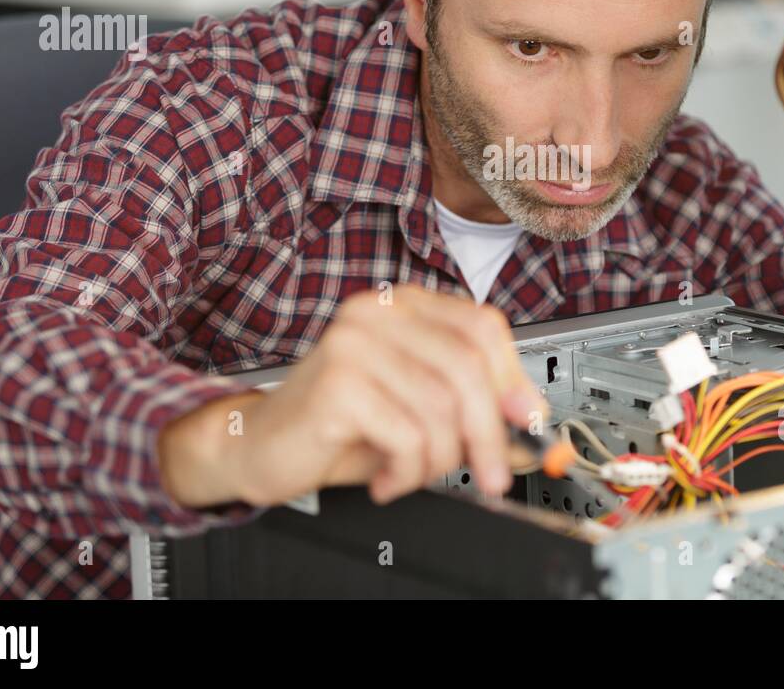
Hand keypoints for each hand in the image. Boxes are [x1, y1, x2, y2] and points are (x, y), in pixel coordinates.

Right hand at [158, 284, 547, 508]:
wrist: (256, 444)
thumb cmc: (336, 424)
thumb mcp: (415, 408)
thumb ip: (470, 402)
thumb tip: (528, 416)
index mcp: (402, 306)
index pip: (482, 327)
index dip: (511, 377)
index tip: (526, 421)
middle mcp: (377, 313)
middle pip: (468, 368)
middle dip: (488, 432)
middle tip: (491, 473)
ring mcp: (354, 343)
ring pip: (442, 407)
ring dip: (439, 458)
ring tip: (413, 472)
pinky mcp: (337, 383)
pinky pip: (408, 435)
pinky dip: (407, 471)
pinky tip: (385, 478)